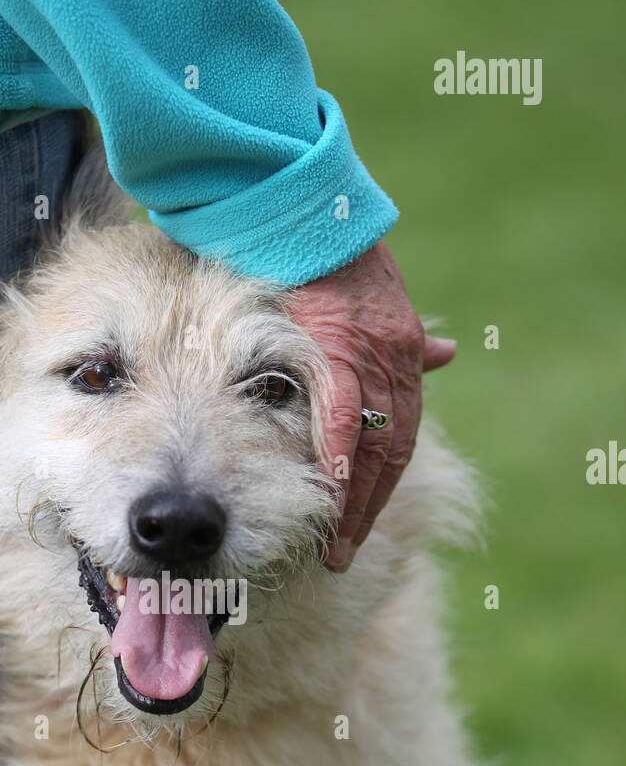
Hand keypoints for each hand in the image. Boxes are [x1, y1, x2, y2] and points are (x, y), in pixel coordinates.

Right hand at [290, 241, 455, 570]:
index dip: (384, 481)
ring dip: (353, 502)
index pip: (400, 433)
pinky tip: (327, 495)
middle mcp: (397, 362)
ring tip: (333, 546)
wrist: (317, 211)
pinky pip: (341, 420)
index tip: (364, 518)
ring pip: (369, 447)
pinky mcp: (338, 352)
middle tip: (345, 554)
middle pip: (390, 453)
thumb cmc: (334, 254)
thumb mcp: (384, 296)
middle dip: (369, 508)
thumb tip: (448, 354)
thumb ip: (409, 337)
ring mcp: (370, 360)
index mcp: (404, 353)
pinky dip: (337, 460)